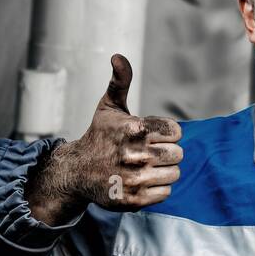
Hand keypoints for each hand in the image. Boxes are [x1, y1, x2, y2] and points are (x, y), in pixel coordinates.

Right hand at [25, 54, 182, 224]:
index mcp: (134, 129)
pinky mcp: (133, 200)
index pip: (177, 131)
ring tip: (146, 167)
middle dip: (166, 152)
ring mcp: (133, 178)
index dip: (168, 133)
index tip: (153, 135)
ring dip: (164, 170)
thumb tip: (117, 56)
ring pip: (175, 173)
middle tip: (148, 153)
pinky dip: (158, 188)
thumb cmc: (99, 136)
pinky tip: (142, 181)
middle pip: (178, 153)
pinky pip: (166, 192)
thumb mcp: (109, 107)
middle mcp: (134, 154)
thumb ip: (120, 81)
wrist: (76, 172)